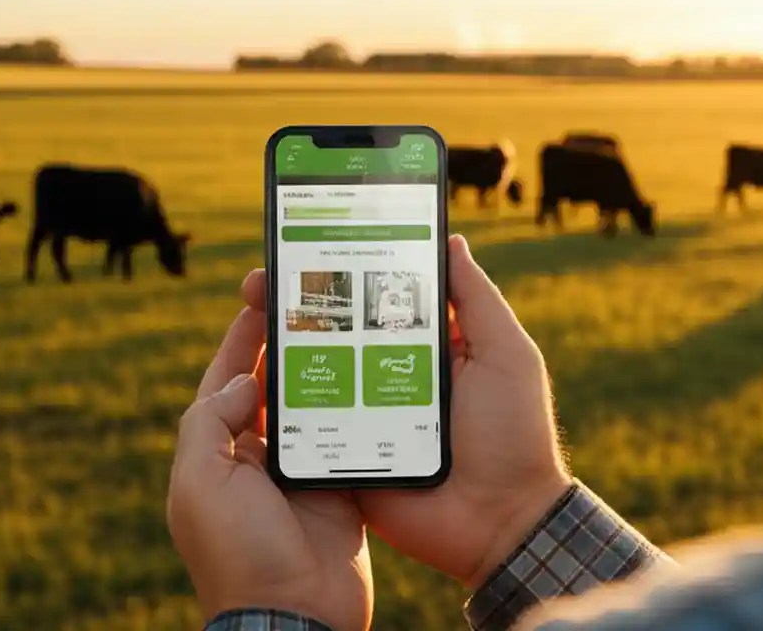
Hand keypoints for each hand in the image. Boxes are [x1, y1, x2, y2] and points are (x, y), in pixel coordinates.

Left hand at [167, 307, 372, 629]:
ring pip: (314, 407)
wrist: (296, 616)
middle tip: (314, 304)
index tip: (261, 296)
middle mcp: (256, 459)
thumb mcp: (201, 483)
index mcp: (217, 454)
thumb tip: (243, 380)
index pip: (226, 381)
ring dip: (328, 371)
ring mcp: (299, 474)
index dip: (242, 338)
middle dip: (289, 347)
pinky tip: (376, 376)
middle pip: (273, 388)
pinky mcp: (340, 488)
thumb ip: (210, 422)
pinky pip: (349, 438)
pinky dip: (359, 410)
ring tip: (350, 329)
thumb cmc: (239, 553)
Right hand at [241, 235, 569, 587]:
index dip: (341, 272)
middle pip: (333, 332)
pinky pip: (307, 428)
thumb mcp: (506, 354)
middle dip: (293, 304)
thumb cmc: (514, 434)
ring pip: (312, 376)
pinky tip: (250, 378)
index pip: (374, 300)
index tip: (305, 244)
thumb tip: (451, 240)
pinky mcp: (346, 457)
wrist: (502, 522)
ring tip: (248, 316)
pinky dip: (281, 409)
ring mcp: (363, 416)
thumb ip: (477, 300)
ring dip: (277, 349)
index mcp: (423, 347)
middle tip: (259, 280)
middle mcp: (387, 375)